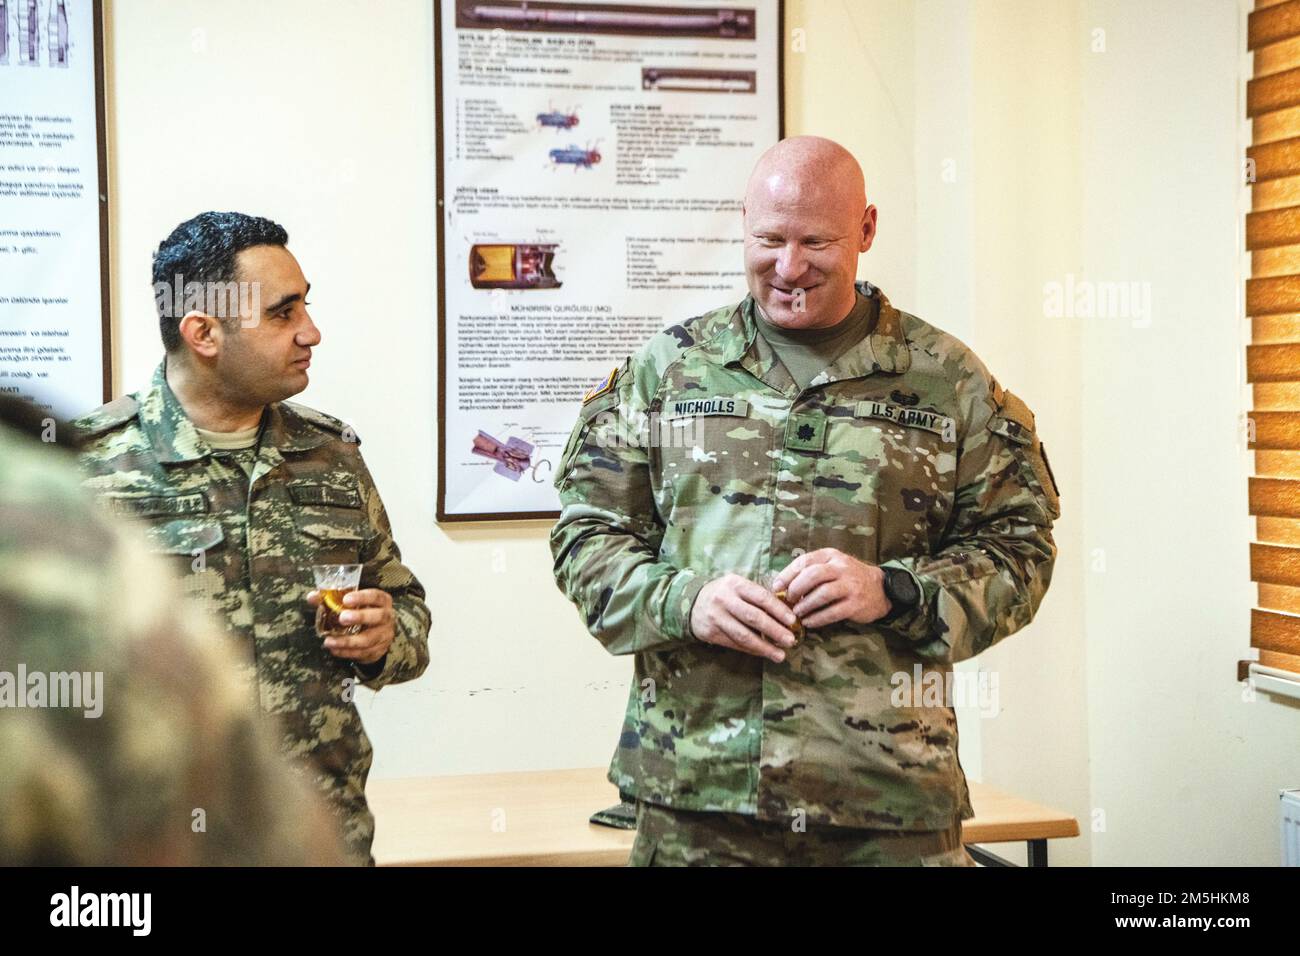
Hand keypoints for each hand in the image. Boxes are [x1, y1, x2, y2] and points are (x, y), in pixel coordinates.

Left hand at [306, 588, 395, 663]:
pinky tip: (334, 650)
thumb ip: (331, 599)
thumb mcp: (351, 603)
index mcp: (382, 601)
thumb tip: (312, 597)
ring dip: (348, 641)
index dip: (362, 597)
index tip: (346, 599)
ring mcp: (384, 636)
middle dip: (360, 617)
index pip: (376, 596)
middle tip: (342, 618)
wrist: (377, 632)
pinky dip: (347, 652)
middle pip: (378, 617)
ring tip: (329, 641)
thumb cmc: (361, 612)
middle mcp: (387, 618)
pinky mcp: (378, 651)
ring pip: (369, 639)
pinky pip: (363, 653)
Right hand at [689, 573, 798, 662]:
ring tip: (780, 655)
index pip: (761, 597)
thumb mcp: (739, 586)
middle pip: (753, 617)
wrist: (693, 602)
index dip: (778, 610)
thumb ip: (758, 595)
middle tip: (790, 641)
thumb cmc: (725, 593)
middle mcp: (724, 599)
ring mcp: (716, 617)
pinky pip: (735, 644)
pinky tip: (764, 653)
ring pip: (744, 635)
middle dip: (774, 631)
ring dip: (764, 647)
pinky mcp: (711, 633)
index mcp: (735, 584)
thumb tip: (787, 611)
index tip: (793, 621)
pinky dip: (752, 650)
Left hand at [770, 549, 890, 628]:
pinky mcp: (856, 604)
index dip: (787, 574)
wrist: (881, 589)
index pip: (805, 561)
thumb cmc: (848, 578)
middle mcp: (841, 567)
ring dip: (806, 605)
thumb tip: (783, 586)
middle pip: (813, 575)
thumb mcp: (832, 565)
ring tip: (797, 613)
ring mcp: (851, 586)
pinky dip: (818, 618)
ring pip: (823, 594)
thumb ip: (811, 571)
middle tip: (788, 600)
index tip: (776, 587)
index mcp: (831, 555)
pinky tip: (809, 622)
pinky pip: (833, 612)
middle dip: (796, 589)